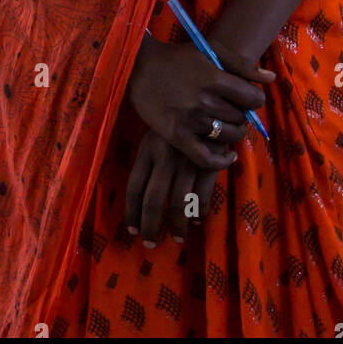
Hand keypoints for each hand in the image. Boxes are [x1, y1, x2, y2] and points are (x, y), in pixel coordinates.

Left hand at [124, 128, 229, 245]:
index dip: (132, 213)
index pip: (134, 188)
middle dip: (151, 226)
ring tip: (177, 238)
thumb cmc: (180, 117)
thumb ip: (150, 158)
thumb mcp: (158, 131)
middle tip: (150, 244)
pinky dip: (200, 212)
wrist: (210, 99)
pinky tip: (197, 219)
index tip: (132, 230)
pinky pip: (203, 196)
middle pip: (154, 201)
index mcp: (148, 149)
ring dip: (177, 226)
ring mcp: (188, 161)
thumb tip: (142, 195)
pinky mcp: (210, 163)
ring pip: (179, 203)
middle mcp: (165, 157)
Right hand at [126, 32, 274, 168]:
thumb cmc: (179, 57)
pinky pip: (206, 158)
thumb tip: (271, 79)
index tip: (246, 98)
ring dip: (233, 133)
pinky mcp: (177, 136)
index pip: (253, 98)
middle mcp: (205, 101)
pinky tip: (229, 156)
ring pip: (228, 137)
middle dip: (241, 115)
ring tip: (226, 125)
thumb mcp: (211, 51)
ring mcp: (191, 121)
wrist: (141, 67)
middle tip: (231, 110)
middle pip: (241, 118)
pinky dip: (222, 161)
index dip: (254, 99)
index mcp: (215, 78)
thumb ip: (242, 65)